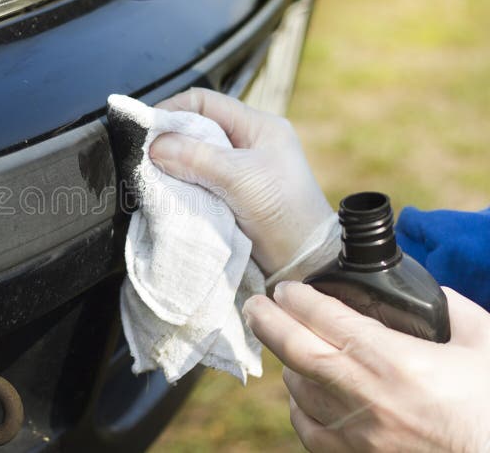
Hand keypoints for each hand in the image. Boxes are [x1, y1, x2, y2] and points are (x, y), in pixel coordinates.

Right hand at [150, 87, 331, 273]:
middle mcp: (247, 143)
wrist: (303, 261)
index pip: (205, 102)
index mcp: (258, 126)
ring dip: (174, 164)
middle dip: (169, 138)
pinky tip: (170, 190)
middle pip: (196, 127)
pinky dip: (181, 183)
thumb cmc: (287, 213)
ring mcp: (238, 169)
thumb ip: (197, 158)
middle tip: (146, 154)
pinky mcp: (228, 194)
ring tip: (154, 174)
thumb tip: (155, 145)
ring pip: (193, 155)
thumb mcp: (241, 178)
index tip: (147, 128)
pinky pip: (196, 179)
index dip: (173, 110)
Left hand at [243, 281, 489, 452]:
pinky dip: (299, 403)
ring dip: (289, 362)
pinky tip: (306, 391)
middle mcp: (365, 395)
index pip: (324, 318)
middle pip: (294, 350)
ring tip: (291, 344)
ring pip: (297, 389)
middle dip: (266, 321)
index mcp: (393, 360)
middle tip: (253, 304)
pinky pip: (307, 427)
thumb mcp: (484, 343)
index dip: (297, 298)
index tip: (284, 288)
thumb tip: (429, 294)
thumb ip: (451, 310)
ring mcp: (355, 433)